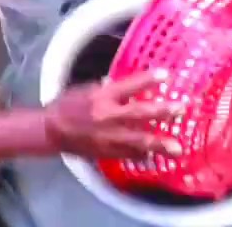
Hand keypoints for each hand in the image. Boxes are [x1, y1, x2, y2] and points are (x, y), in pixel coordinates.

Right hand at [44, 71, 183, 159]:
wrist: (51, 131)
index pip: (129, 85)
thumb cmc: (66, 106)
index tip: (166, 75)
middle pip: (139, 113)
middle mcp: (107, 116)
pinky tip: (156, 156)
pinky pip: (129, 154)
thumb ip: (105, 88)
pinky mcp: (107, 152)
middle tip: (181, 108)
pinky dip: (142, 154)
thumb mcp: (84, 90)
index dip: (148, 79)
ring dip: (159, 144)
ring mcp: (108, 137)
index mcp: (101, 97)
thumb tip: (121, 83)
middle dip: (162, 111)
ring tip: (177, 148)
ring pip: (138, 141)